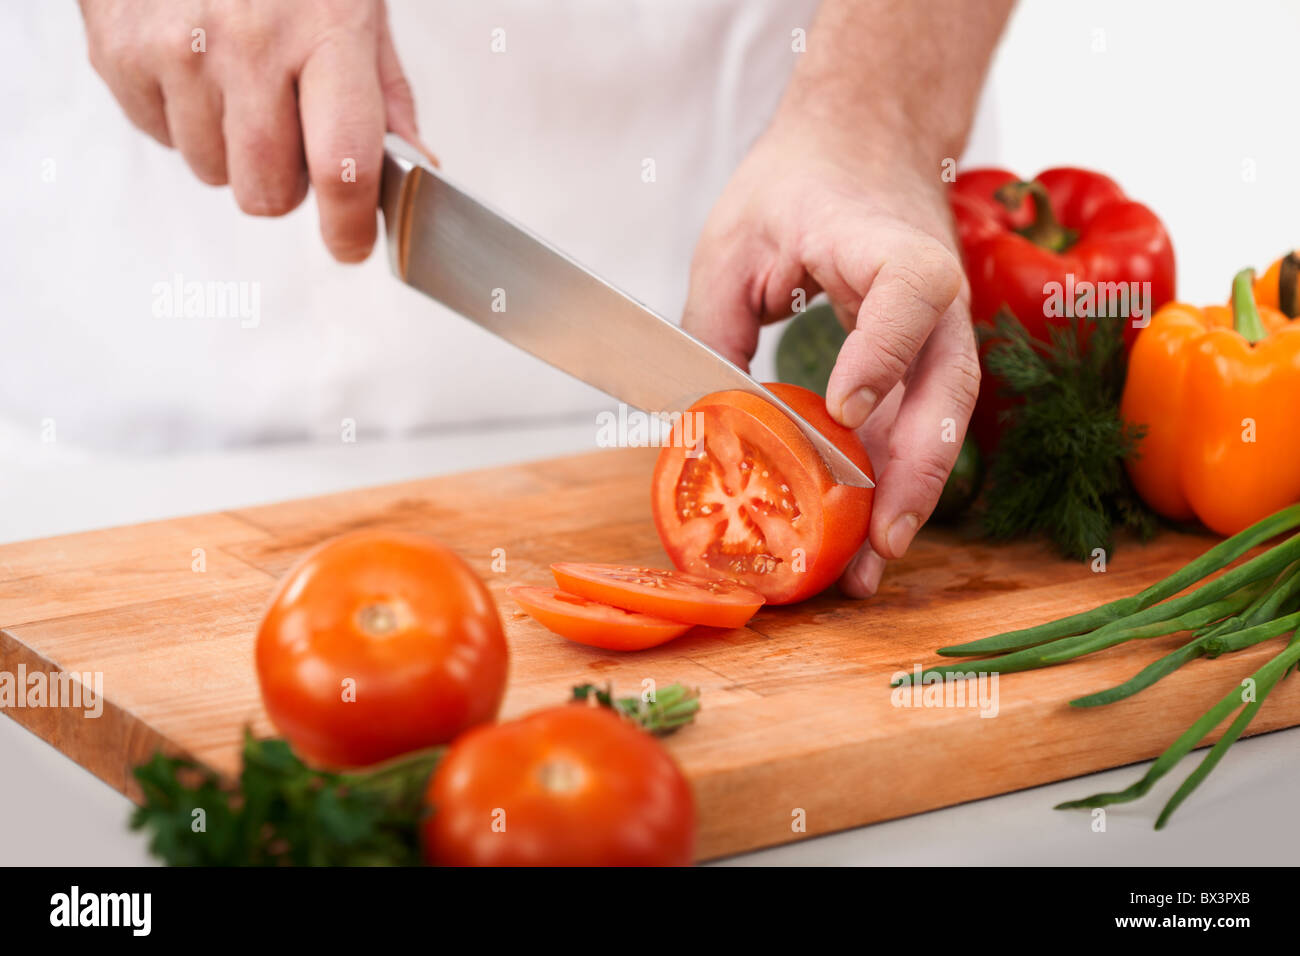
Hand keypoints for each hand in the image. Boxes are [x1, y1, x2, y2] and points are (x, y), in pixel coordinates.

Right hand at [79, 0, 425, 261]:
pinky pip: (159, 135)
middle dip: (286, 186)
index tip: (351, 244)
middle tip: (291, 135)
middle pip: (267, 192)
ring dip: (231, 149)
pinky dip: (181, 116)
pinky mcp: (119, 51)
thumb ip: (385, 95)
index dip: (349, 225)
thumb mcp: (358, 5)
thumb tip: (416, 169)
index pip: (343, 167)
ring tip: (237, 80)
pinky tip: (195, 62)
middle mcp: (247, 43)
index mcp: (325, 31)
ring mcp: (176, 49)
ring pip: (211, 172)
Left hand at [682, 115, 978, 597]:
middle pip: (945, 389)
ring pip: (939, 423)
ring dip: (910, 497)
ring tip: (871, 568)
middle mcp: (935, 295)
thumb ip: (716, 327)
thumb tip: (699, 424)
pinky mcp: (923, 360)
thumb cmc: (797, 183)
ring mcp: (939, 331)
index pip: (908, 295)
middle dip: (915, 475)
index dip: (881, 353)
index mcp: (892, 243)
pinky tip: (865, 530)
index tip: (844, 407)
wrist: (863, 144)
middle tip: (880, 544)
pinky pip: (915, 426)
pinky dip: (893, 480)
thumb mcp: (732, 242)